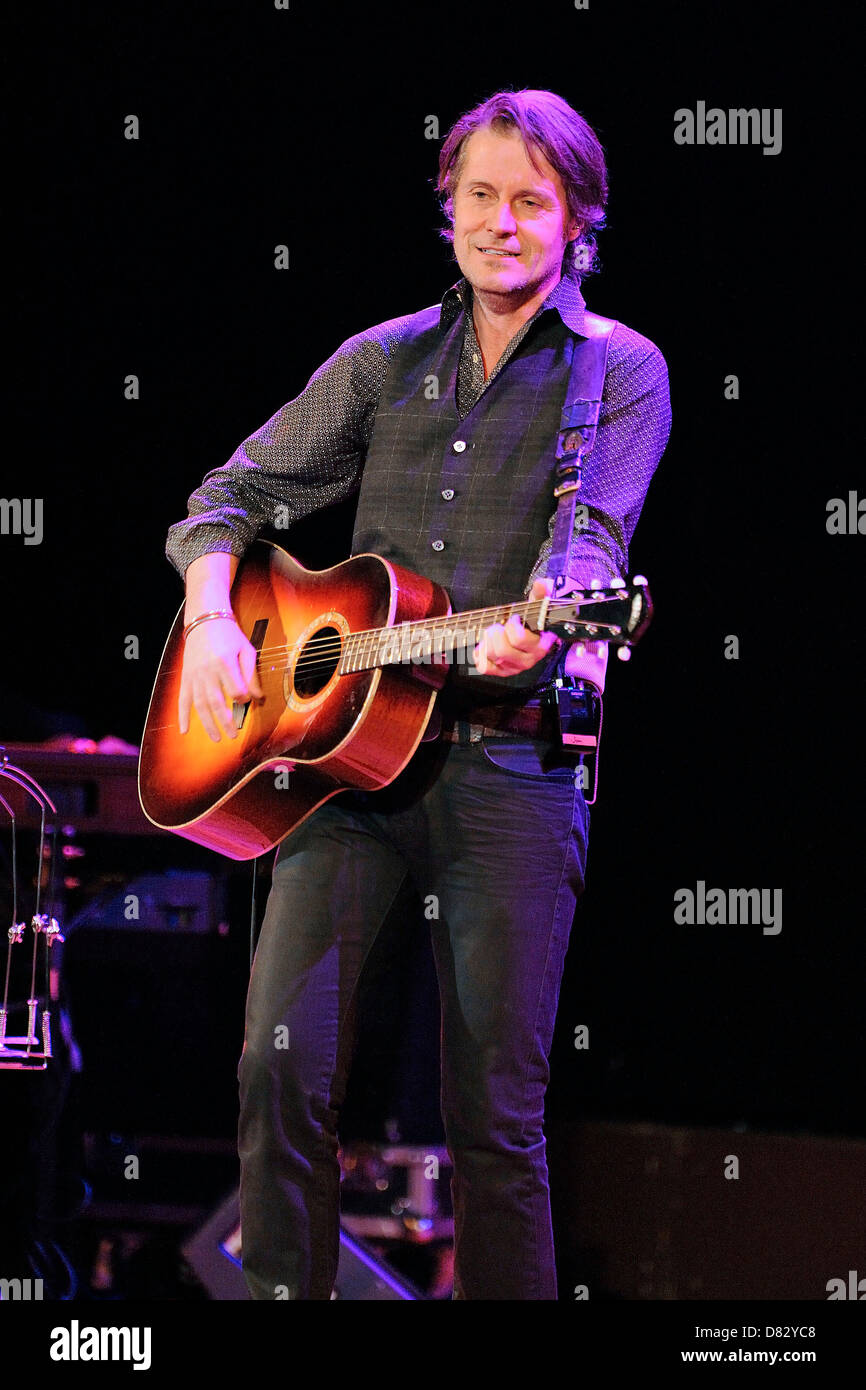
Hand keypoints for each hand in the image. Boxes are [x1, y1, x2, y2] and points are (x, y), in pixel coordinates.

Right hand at [178, 618, 263, 741]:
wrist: (204, 619)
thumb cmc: (229, 635)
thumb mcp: (246, 650)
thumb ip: (252, 674)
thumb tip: (259, 698)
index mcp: (224, 662)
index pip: (236, 690)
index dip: (243, 698)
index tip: (247, 699)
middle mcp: (207, 671)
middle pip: (217, 703)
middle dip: (226, 722)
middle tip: (234, 736)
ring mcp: (194, 675)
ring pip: (200, 705)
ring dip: (208, 724)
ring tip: (217, 738)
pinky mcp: (186, 677)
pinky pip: (183, 699)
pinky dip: (182, 716)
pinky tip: (184, 731)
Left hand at [472, 578, 559, 676]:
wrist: (532, 634)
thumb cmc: (534, 620)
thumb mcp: (539, 605)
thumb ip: (542, 593)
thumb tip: (541, 585)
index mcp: (539, 646)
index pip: (519, 639)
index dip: (512, 625)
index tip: (514, 618)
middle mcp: (528, 660)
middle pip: (502, 650)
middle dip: (495, 633)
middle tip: (498, 625)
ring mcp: (514, 667)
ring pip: (492, 656)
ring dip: (487, 640)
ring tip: (492, 632)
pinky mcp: (501, 671)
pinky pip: (484, 667)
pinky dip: (480, 654)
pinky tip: (484, 645)